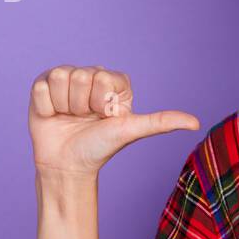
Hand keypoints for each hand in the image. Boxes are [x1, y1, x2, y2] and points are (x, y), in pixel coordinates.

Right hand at [28, 65, 201, 176]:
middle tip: (86, 118)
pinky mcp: (44, 85)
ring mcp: (67, 78)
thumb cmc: (102, 146)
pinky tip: (55, 115)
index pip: (102, 78)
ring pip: (60, 77)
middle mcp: (92, 75)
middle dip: (82, 105)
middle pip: (80, 76)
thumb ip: (161, 122)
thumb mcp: (132, 131)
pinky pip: (41, 87)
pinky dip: (46, 106)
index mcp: (115, 81)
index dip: (101, 102)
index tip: (104, 116)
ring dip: (64, 105)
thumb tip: (197, 124)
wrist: (68, 163)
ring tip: (70, 117)